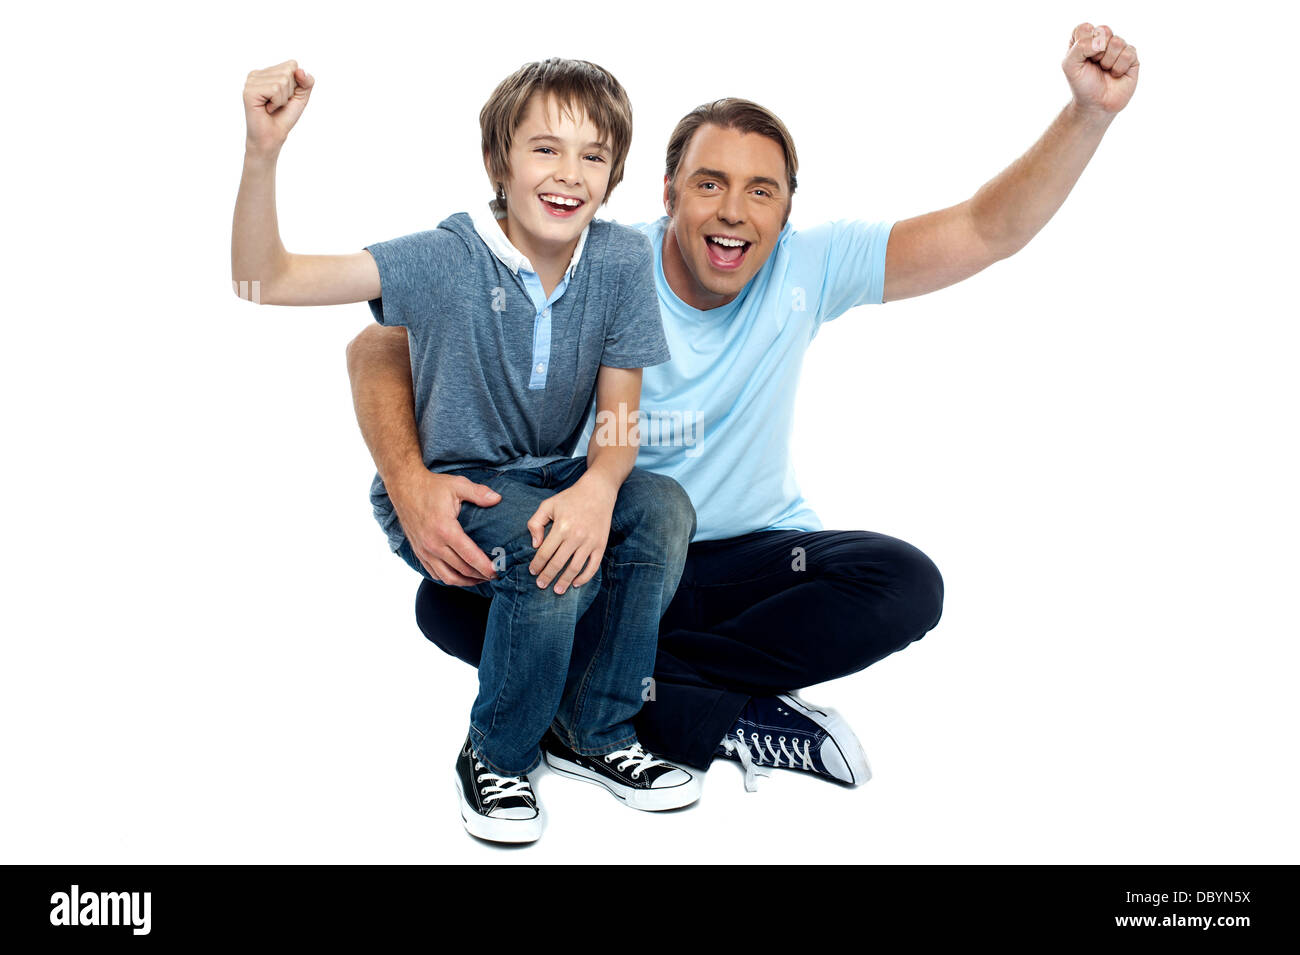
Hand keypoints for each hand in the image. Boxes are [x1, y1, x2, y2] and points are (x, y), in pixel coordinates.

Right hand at [244, 60, 314, 156]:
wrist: (273, 137)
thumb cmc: (284, 117)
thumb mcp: (301, 97)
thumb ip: (306, 82)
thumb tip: (300, 70)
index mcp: (267, 72)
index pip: (292, 65)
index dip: (296, 84)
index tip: (286, 97)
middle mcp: (257, 74)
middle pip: (288, 71)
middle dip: (290, 92)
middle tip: (278, 104)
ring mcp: (251, 81)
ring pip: (282, 80)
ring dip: (283, 99)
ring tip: (272, 106)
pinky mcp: (249, 91)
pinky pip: (275, 89)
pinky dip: (277, 102)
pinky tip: (267, 108)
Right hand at [389, 469, 501, 585]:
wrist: (404, 487)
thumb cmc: (432, 486)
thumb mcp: (458, 485)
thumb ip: (479, 493)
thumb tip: (498, 499)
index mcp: (445, 529)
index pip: (470, 556)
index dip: (485, 567)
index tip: (497, 571)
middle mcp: (433, 544)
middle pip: (462, 570)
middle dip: (480, 575)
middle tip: (494, 575)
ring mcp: (424, 550)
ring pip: (447, 577)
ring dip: (465, 581)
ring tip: (480, 579)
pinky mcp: (418, 552)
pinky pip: (435, 573)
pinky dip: (449, 578)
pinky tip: (460, 575)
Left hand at [525, 474, 617, 594]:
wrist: (598, 491)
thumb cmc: (570, 498)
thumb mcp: (547, 505)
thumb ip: (535, 523)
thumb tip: (535, 544)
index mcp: (561, 527)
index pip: (545, 552)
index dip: (537, 564)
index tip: (532, 571)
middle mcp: (575, 536)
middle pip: (558, 563)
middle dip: (547, 576)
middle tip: (540, 585)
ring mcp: (590, 542)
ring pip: (575, 568)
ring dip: (565, 581)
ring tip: (557, 590)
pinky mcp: (601, 545)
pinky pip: (593, 566)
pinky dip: (584, 578)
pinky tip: (576, 583)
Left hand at [1062, 23, 1138, 115]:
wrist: (1096, 104)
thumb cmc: (1082, 84)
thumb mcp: (1070, 65)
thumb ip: (1079, 47)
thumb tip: (1101, 41)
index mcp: (1085, 39)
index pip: (1085, 28)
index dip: (1083, 44)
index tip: (1082, 59)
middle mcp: (1103, 40)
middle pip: (1104, 30)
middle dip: (1097, 52)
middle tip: (1095, 64)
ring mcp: (1118, 47)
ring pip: (1117, 42)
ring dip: (1108, 62)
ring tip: (1105, 70)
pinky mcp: (1132, 56)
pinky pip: (1128, 53)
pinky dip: (1119, 68)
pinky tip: (1116, 74)